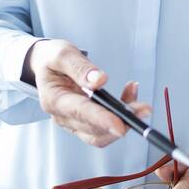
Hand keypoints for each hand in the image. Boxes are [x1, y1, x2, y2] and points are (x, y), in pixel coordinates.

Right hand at [23, 39, 150, 146]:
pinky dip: (121, 116)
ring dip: (125, 122)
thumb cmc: (52, 59)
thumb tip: (100, 80)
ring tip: (141, 104)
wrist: (45, 66)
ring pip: (102, 134)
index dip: (101, 119)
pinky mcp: (84, 124)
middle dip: (122, 121)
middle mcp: (62, 117)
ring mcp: (73, 123)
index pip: (80, 112)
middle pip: (94, 129)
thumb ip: (80, 67)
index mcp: (54, 100)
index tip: (120, 124)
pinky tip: (130, 95)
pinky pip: (105, 127)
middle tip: (143, 109)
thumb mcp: (62, 54)